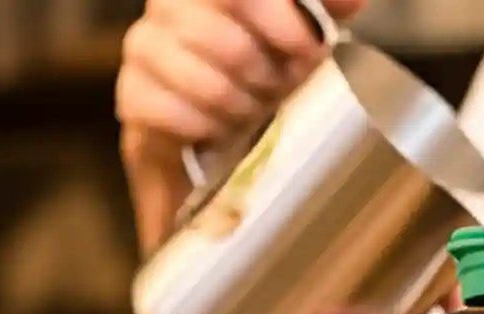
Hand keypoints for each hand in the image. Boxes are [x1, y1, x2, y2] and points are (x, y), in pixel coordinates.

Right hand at [115, 0, 366, 240]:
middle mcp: (169, 6)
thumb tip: (351, 0)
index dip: (275, 17)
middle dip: (263, 73)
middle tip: (281, 90)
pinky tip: (220, 129)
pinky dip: (203, 126)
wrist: (225, 131)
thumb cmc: (267, 73)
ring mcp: (144, 47)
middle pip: (217, 34)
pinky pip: (164, 109)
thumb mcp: (304, 38)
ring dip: (237, 104)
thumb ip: (322, 7)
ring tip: (254, 112)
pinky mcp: (132, 94)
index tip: (308, 52)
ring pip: (196, 76)